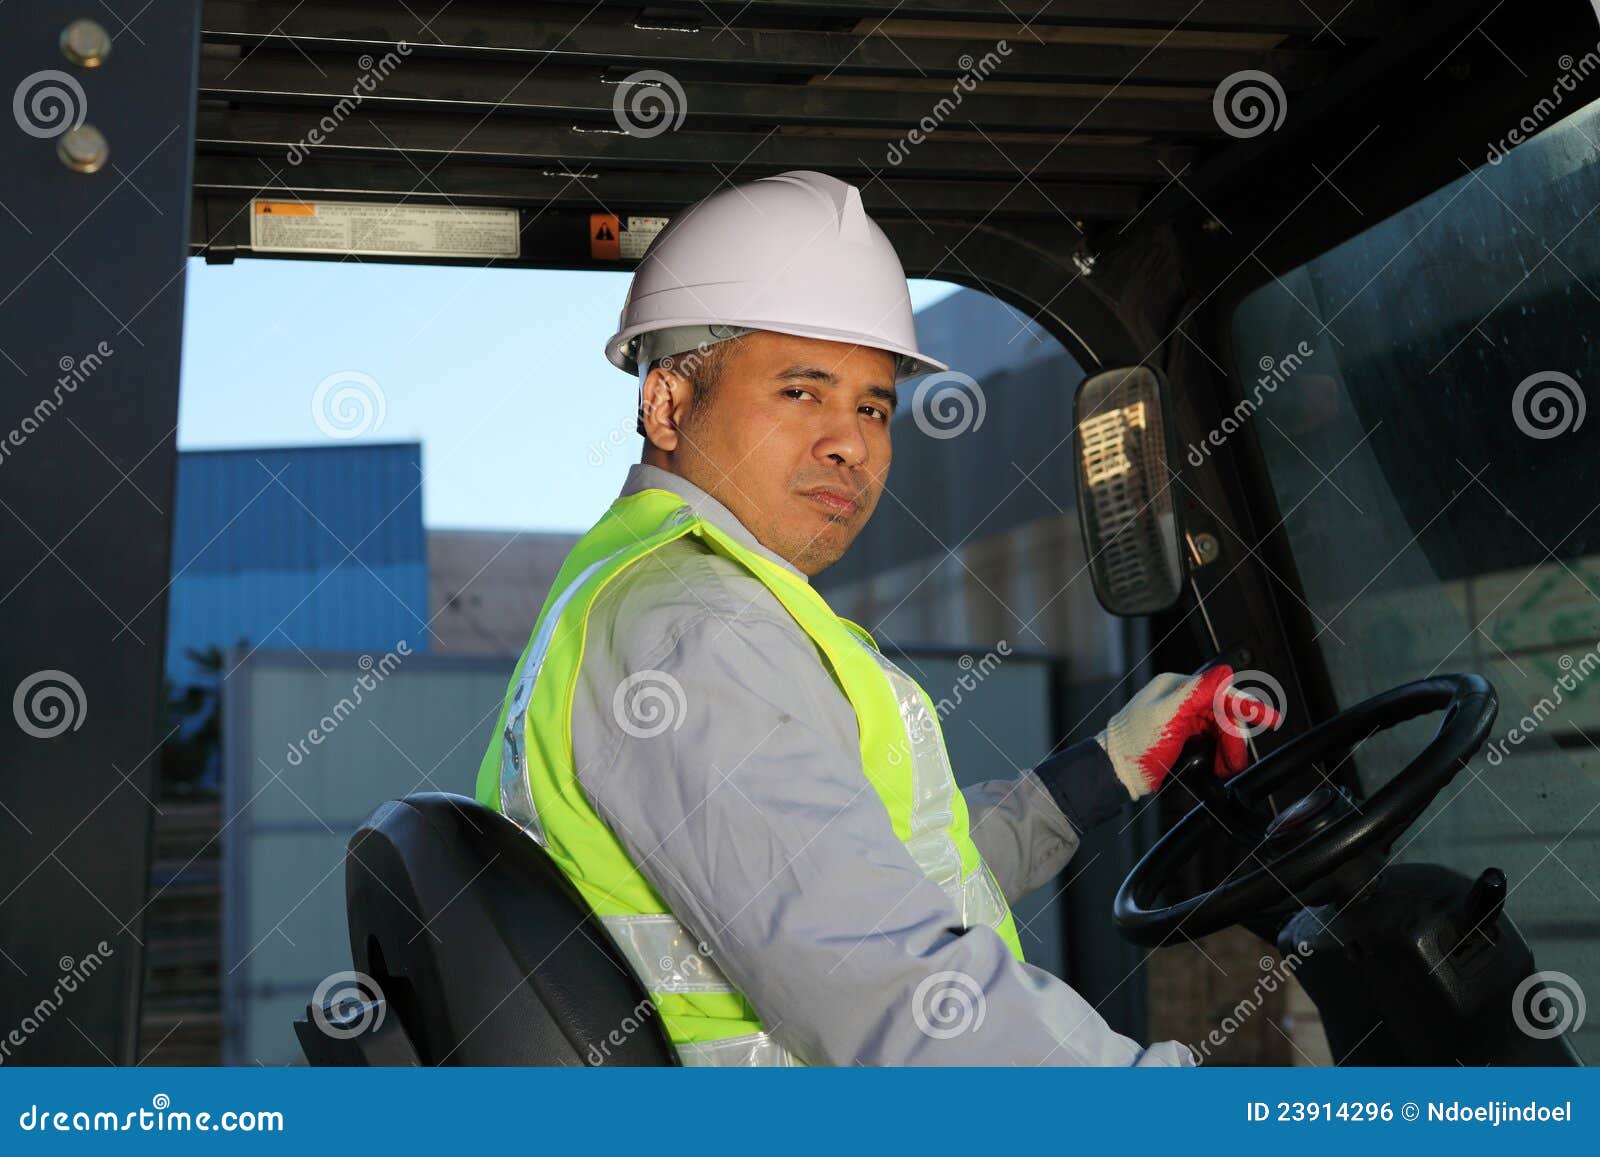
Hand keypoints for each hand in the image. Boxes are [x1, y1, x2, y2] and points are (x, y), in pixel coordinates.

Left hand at [1095, 665, 1281, 799]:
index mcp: (1177, 687)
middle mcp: (1181, 699)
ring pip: (1221, 731)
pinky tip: (1216, 766)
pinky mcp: (1184, 737)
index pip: (1221, 692)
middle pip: (1224, 714)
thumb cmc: (1132, 746)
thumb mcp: (1165, 717)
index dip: (1248, 706)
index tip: (1271, 718)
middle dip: (1233, 739)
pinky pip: (1212, 743)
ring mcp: (1183, 719)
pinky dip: (1219, 756)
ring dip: (1227, 751)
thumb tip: (1223, 672)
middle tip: (1234, 761)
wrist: (1115, 774)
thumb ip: (1195, 693)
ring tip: (1224, 768)